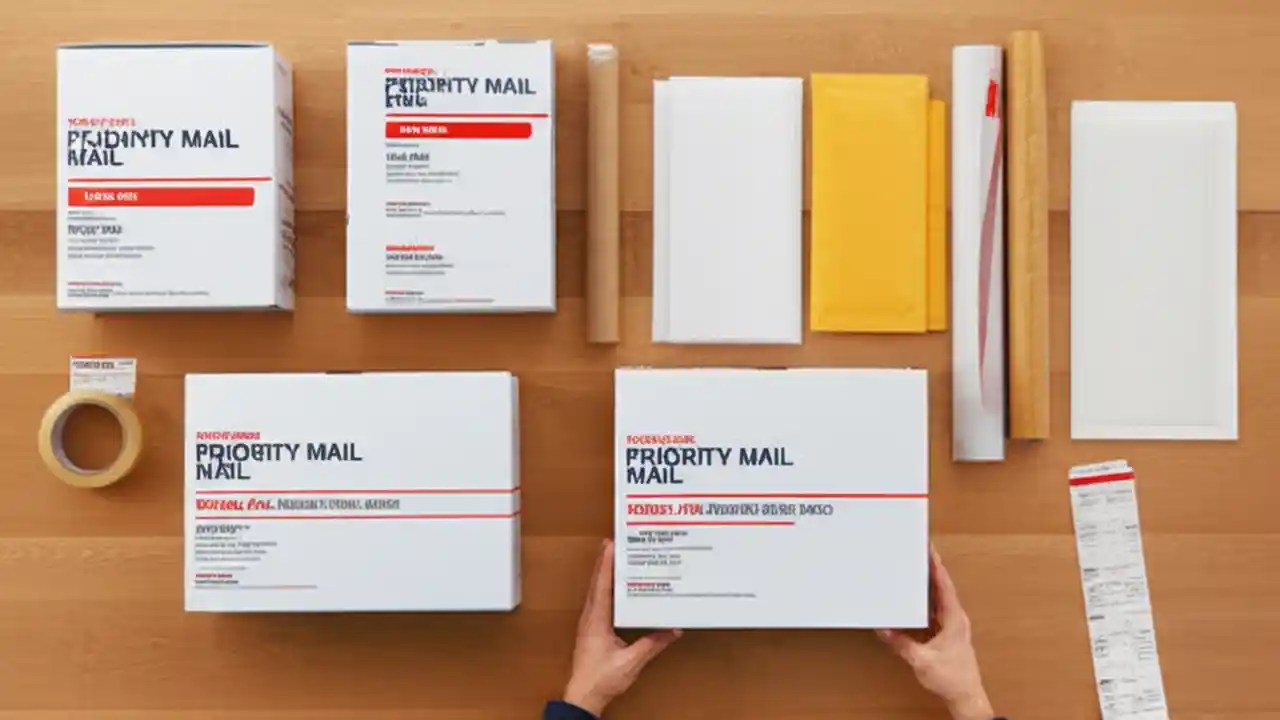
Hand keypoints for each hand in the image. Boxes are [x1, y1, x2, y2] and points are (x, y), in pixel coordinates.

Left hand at [563, 539, 682, 716]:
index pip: (601, 586)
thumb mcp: (631, 662)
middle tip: (612, 543)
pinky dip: (605, 589)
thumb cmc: (601, 679)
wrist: (583, 696)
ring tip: (612, 558)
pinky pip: (598, 603)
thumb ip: (652, 644)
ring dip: (603, 574)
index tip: (610, 545)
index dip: (606, 564)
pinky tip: (613, 588)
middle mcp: (590, 618)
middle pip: (597, 584)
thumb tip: (672, 630)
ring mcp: (589, 624)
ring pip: (596, 592)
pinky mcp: (592, 631)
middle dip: (604, 562)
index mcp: (596, 620)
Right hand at [876, 547, 992, 719]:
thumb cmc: (951, 678)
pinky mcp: (950, 634)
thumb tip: (884, 629)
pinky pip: (939, 610)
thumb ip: (901, 644)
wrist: (965, 696)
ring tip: (919, 569)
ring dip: (931, 585)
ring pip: (941, 599)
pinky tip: (918, 599)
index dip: (937, 568)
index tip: (930, 551)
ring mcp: (954, 627)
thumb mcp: (921, 660)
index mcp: (954, 620)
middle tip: (922, 553)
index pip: (945, 587)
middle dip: (933, 570)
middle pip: (943, 588)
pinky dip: (929, 600)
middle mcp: (956, 620)